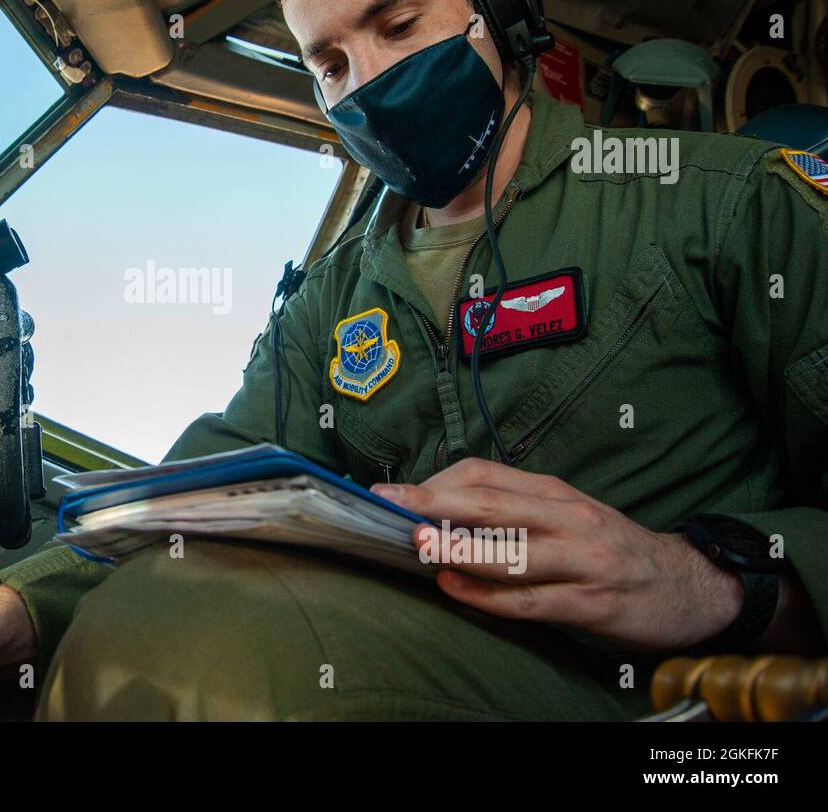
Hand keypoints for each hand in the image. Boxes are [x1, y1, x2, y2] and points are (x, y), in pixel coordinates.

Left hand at [373, 458, 744, 650]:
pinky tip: (455, 587)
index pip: (484, 475)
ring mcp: (581, 560)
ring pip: (510, 551)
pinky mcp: (591, 602)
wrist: (690, 585)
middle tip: (388, 505)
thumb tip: (438, 512)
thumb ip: (513, 510)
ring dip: (459, 547)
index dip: (434, 481)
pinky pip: (530, 599)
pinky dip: (488, 595)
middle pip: (491, 504)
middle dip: (433, 502)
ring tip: (418, 545)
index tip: (390, 492)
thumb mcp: (566, 514)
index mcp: (553, 493)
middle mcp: (566, 519)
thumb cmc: (611, 548)